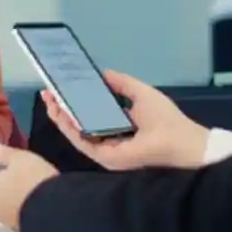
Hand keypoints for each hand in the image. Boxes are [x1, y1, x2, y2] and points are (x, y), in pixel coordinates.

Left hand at [0, 142, 58, 230]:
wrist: (54, 211)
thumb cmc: (32, 179)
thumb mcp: (21, 159)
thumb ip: (5, 154)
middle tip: (8, 182)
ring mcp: (7, 223)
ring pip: (3, 211)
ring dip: (10, 203)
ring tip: (24, 192)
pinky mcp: (23, 231)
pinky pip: (18, 219)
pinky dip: (23, 212)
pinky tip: (35, 204)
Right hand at [43, 69, 208, 169]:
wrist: (182, 143)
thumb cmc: (165, 120)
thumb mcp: (140, 93)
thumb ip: (121, 83)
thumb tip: (102, 73)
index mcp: (117, 127)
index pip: (89, 116)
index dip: (73, 102)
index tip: (60, 88)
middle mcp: (108, 141)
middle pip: (78, 125)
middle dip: (61, 109)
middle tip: (48, 93)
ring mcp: (105, 152)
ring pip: (76, 134)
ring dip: (61, 118)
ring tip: (50, 101)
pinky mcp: (105, 158)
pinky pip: (82, 142)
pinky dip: (70, 128)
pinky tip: (62, 113)